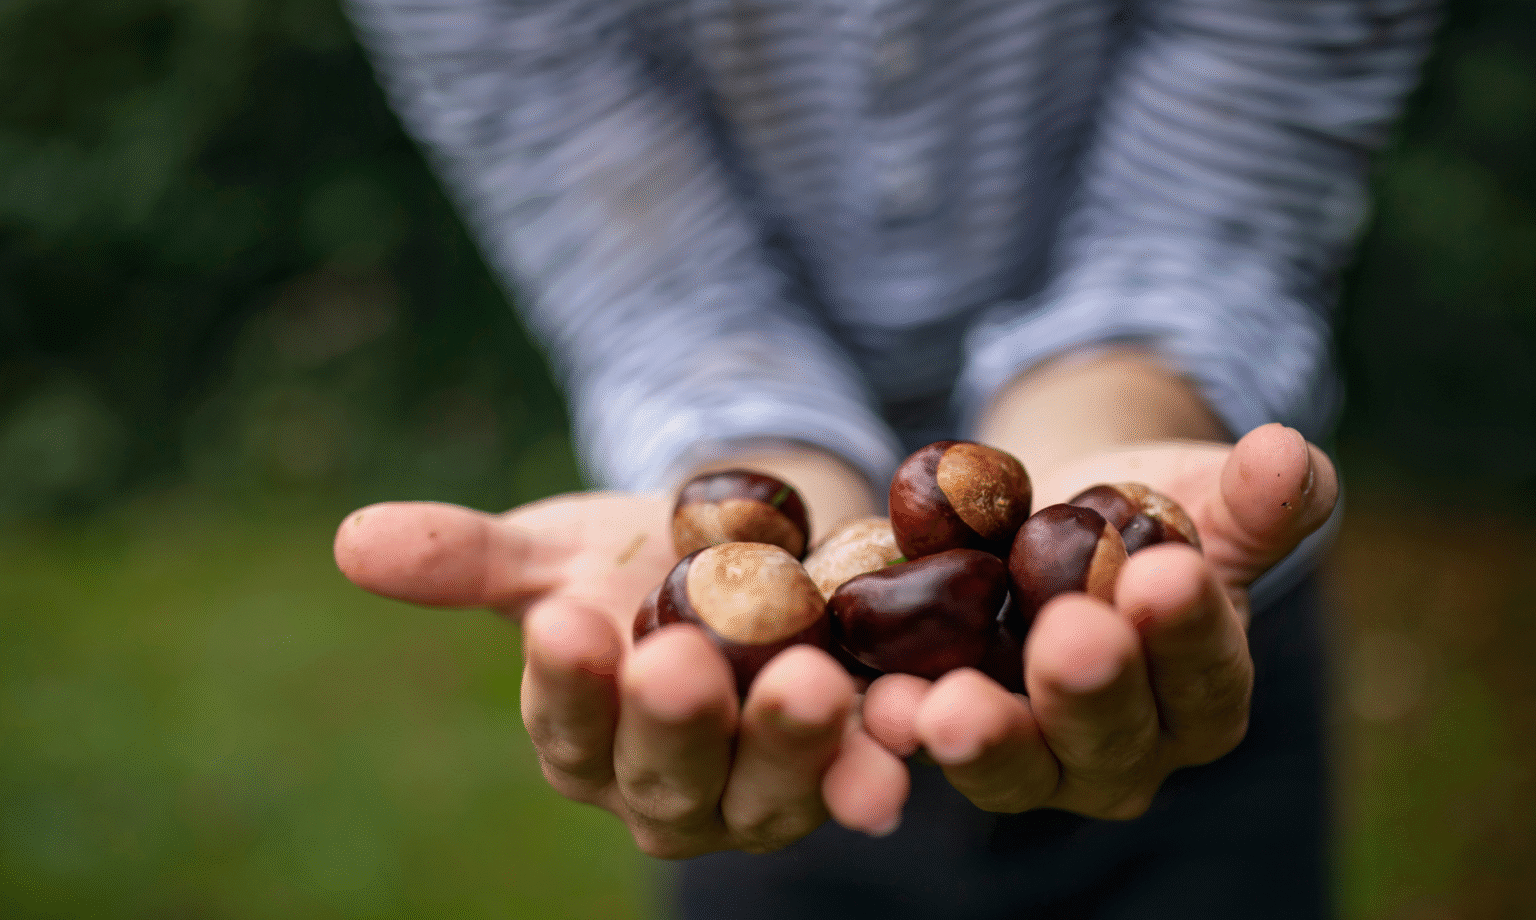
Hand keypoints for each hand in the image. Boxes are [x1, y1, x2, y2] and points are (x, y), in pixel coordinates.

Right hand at [333, 492, 908, 857]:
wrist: (749, 552)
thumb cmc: (631, 559)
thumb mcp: (555, 547)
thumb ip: (467, 556)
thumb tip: (351, 538)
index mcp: (581, 738)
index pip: (565, 725)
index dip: (565, 684)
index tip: (565, 623)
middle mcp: (664, 788)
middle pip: (667, 775)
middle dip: (677, 723)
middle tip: (683, 663)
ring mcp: (758, 792)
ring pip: (769, 789)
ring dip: (792, 745)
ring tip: (809, 682)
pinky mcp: (842, 769)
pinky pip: (864, 770)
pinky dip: (884, 754)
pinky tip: (908, 721)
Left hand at [862, 422, 1337, 818]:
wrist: (1055, 528)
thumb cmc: (1149, 522)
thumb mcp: (1206, 497)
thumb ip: (1258, 496)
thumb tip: (1287, 452)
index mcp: (1203, 698)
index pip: (1207, 674)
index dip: (1188, 630)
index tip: (1164, 574)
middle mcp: (1124, 752)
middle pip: (1110, 736)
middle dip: (1089, 688)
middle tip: (1067, 636)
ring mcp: (1035, 759)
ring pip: (1016, 763)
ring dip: (984, 737)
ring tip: (949, 707)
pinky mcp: (952, 738)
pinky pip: (929, 741)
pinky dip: (902, 726)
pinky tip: (878, 704)